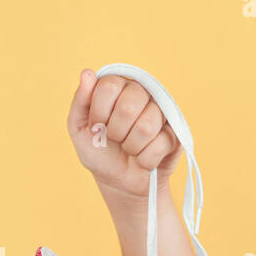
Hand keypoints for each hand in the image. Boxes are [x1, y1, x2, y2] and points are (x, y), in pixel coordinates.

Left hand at [66, 68, 182, 200]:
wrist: (119, 182)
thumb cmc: (99, 152)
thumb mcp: (79, 129)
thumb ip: (80, 101)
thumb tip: (87, 73)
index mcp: (118, 86)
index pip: (108, 86)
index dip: (99, 112)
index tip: (97, 126)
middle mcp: (142, 92)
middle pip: (128, 107)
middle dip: (115, 132)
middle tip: (115, 138)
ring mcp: (162, 110)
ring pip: (146, 127)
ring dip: (131, 147)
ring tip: (129, 148)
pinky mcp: (176, 131)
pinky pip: (160, 144)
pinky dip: (145, 159)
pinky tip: (143, 158)